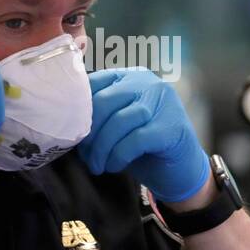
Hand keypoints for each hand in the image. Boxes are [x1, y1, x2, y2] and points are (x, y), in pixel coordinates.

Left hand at [77, 69, 209, 202]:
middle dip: (89, 132)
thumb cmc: (145, 148)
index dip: (78, 108)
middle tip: (85, 155)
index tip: (70, 131)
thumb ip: (100, 115)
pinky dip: (119, 156)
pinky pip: (135, 140)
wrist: (182, 171)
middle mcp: (149, 83)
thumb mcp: (119, 125)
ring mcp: (163, 103)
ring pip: (119, 121)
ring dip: (102, 148)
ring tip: (97, 165)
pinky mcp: (171, 127)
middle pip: (106, 101)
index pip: (96, 81)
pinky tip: (114, 166)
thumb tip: (67, 121)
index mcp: (132, 77)